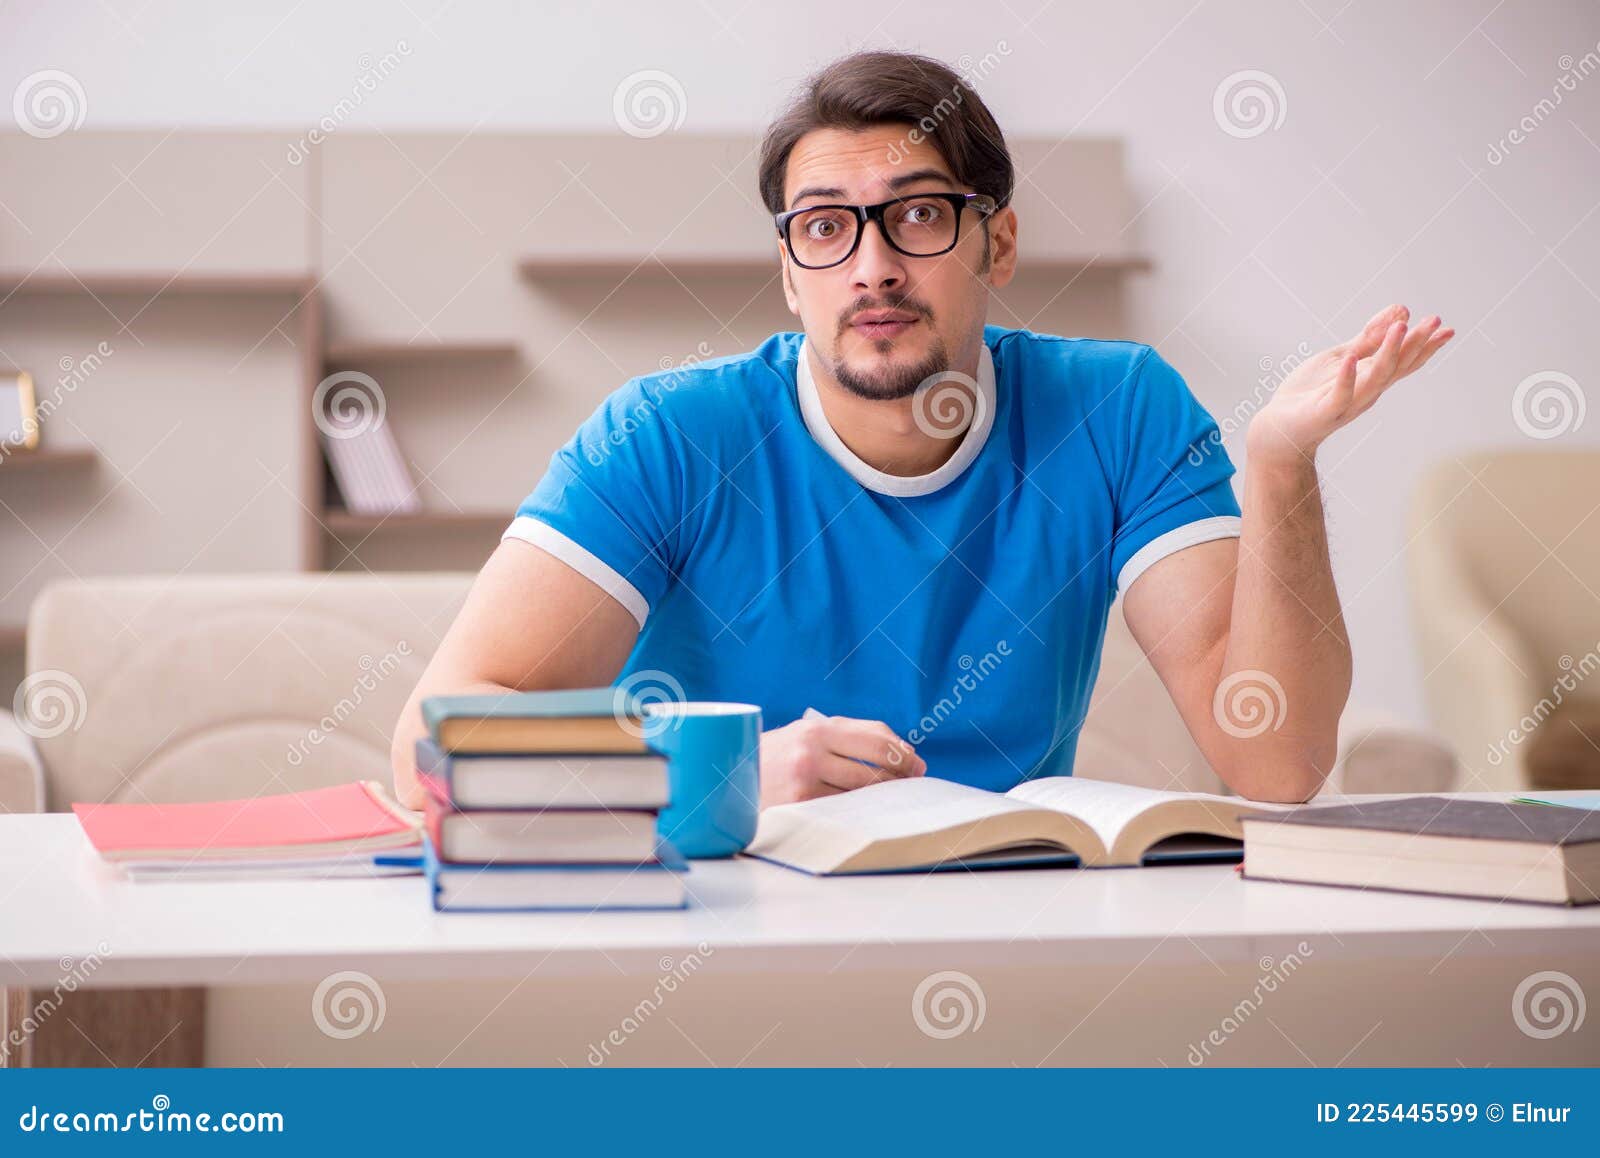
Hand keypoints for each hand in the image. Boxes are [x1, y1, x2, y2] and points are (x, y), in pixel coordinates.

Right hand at [758, 714, 925, 807]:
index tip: (917, 765)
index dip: (904, 755)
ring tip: (891, 798)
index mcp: (817, 728)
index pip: (877, 740)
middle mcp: (811, 751)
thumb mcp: (807, 734)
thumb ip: (851, 735)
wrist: (729, 778)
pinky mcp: (799, 806)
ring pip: (862, 792)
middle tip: (912, 784)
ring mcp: (805, 781)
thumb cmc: (778, 755)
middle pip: (875, 767)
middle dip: (901, 777)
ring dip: (884, 796)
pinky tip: (866, 810)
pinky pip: (843, 809)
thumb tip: (904, 752)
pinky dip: (860, 810)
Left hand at [1248, 304, 1454, 466]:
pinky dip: (1347, 378)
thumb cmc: (1311, 391)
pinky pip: (1339, 395)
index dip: (1426, 346)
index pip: (1404, 361)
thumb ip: (1368, 337)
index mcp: (1371, 378)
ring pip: (1374, 378)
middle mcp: (1366, 391)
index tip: (1446, 328)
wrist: (1279, 428)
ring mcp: (1347, 403)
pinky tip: (1351, 358)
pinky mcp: (1324, 412)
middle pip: (1396, 366)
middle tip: (1434, 321)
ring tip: (1400, 327)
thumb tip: (1401, 310)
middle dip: (1416, 344)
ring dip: (1388, 352)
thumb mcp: (1343, 356)